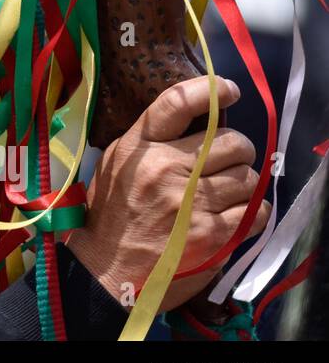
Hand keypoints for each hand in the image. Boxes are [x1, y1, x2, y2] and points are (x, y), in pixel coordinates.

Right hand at [67, 76, 270, 311]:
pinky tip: (233, 216)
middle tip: (227, 163)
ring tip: (227, 194)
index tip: (228, 91)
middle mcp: (165, 168)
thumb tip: (199, 125)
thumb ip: (152, 143)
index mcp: (138, 148)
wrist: (106, 271)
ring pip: (248, 176)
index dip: (210, 91)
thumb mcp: (117, 166)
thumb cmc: (111, 216)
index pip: (177, 103)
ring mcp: (191, 202)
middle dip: (237, 151)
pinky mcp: (212, 234)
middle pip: (231, 141)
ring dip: (243, 184)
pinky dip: (252, 212)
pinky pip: (255, 211)